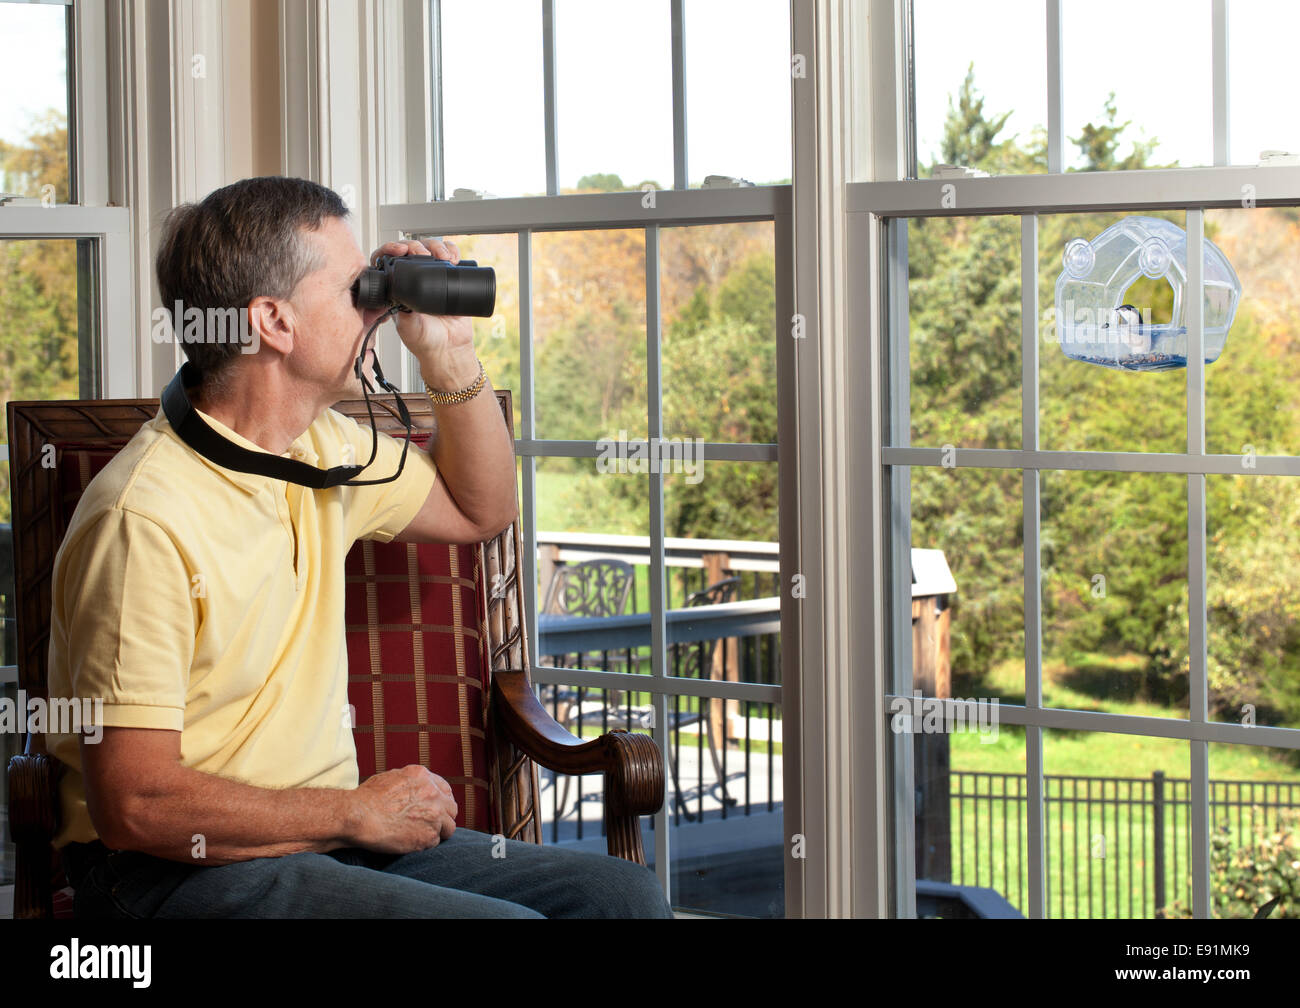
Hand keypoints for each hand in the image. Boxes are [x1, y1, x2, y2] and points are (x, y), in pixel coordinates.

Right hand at [348, 764, 457, 853]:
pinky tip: (411, 842)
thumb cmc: (366, 798)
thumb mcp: (390, 778)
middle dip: (443, 817)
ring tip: (422, 836)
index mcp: (423, 777)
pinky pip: (435, 842)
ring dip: (438, 832)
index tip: (436, 809)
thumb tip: (414, 788)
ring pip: (449, 827)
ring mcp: (434, 815)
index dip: (441, 801)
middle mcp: (433, 793)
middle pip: (451, 808)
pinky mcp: (429, 835)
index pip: (445, 790)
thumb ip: (409, 783)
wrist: (359, 816)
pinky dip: (425, 844)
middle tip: (432, 825)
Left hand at [366, 237, 480, 389]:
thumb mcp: (408, 327)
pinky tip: (453, 257)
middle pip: (411, 249)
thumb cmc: (425, 341)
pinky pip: (451, 256)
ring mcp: (433, 276)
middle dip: (416, 246)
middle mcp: (413, 279)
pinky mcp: (451, 278)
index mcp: (397, 287)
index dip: (390, 249)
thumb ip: (403, 313)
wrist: (450, 349)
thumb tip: (400, 297)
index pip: (388, 260)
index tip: (399, 250)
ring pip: (430, 248)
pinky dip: (452, 250)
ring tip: (442, 256)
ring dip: (435, 246)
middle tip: (422, 253)